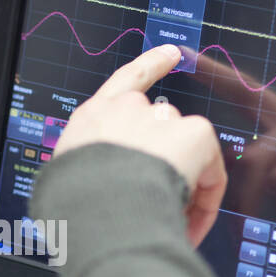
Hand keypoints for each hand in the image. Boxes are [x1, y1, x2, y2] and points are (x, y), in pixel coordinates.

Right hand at [55, 44, 226, 245]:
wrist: (94, 205)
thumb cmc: (72, 201)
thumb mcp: (65, 178)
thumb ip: (86, 171)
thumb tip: (95, 190)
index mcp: (93, 118)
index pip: (127, 79)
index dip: (152, 65)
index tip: (171, 53)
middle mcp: (128, 109)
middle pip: (162, 130)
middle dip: (165, 164)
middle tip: (159, 204)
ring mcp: (162, 118)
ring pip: (185, 154)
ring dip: (183, 186)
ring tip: (172, 223)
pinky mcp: (192, 133)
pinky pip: (210, 171)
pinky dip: (207, 197)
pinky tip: (193, 223)